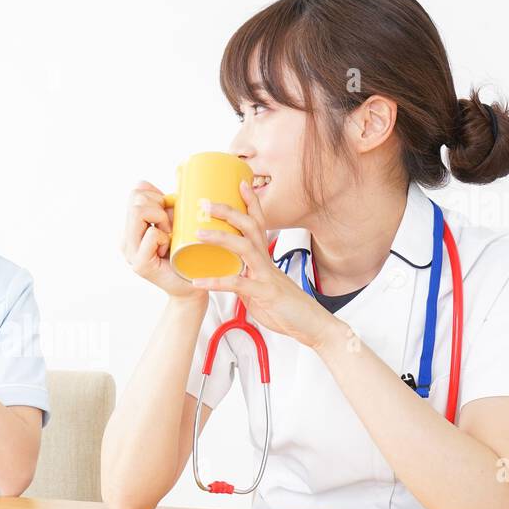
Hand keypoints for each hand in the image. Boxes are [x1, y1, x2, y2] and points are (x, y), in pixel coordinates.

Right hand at [122, 180, 203, 300]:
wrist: (191, 287)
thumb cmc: (187, 255)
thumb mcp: (176, 222)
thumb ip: (168, 205)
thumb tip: (179, 173)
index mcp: (131, 226)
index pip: (136, 191)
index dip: (156, 194)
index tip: (168, 212)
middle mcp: (125, 238)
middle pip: (135, 198)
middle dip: (159, 206)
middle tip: (170, 227)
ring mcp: (130, 252)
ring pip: (139, 211)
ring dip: (162, 220)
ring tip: (169, 237)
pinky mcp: (140, 264)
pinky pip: (152, 234)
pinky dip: (165, 237)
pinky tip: (169, 250)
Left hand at [191, 181, 340, 348]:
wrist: (310, 326)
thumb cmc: (286, 306)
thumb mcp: (261, 286)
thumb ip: (245, 277)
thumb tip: (227, 274)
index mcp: (265, 257)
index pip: (258, 223)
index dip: (251, 202)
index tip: (240, 182)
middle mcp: (266, 261)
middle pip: (250, 226)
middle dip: (229, 211)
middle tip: (206, 202)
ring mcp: (266, 275)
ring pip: (244, 248)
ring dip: (220, 238)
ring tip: (198, 233)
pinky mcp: (264, 293)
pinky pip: (237, 284)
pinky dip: (216, 282)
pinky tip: (198, 282)